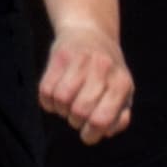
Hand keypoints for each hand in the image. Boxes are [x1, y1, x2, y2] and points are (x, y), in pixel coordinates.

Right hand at [38, 17, 133, 144]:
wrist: (90, 32)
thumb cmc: (107, 72)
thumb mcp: (122, 92)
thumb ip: (119, 116)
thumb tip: (106, 132)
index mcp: (121, 83)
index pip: (101, 119)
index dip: (90, 134)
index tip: (87, 134)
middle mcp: (103, 69)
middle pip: (79, 111)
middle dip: (74, 121)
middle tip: (77, 116)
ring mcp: (80, 61)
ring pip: (60, 100)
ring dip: (60, 110)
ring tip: (67, 105)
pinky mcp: (60, 56)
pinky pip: (45, 90)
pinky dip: (47, 101)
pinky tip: (55, 97)